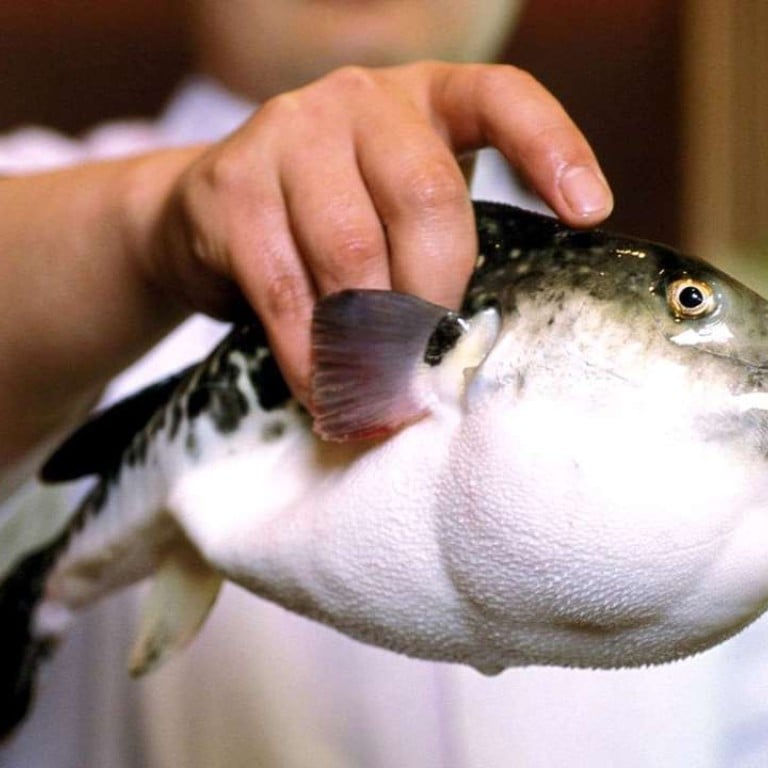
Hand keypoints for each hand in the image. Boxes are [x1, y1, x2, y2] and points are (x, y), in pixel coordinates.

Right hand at [152, 61, 612, 401]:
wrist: (207, 212)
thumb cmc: (327, 219)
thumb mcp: (392, 207)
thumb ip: (433, 244)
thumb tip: (465, 348)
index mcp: (424, 98)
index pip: (503, 97)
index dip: (553, 148)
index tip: (590, 214)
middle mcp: (360, 100)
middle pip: (426, 198)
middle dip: (435, 295)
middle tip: (429, 358)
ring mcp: (288, 134)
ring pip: (352, 250)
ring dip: (372, 338)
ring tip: (379, 391)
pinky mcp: (232, 186)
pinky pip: (286, 290)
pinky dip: (312, 354)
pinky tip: (324, 388)